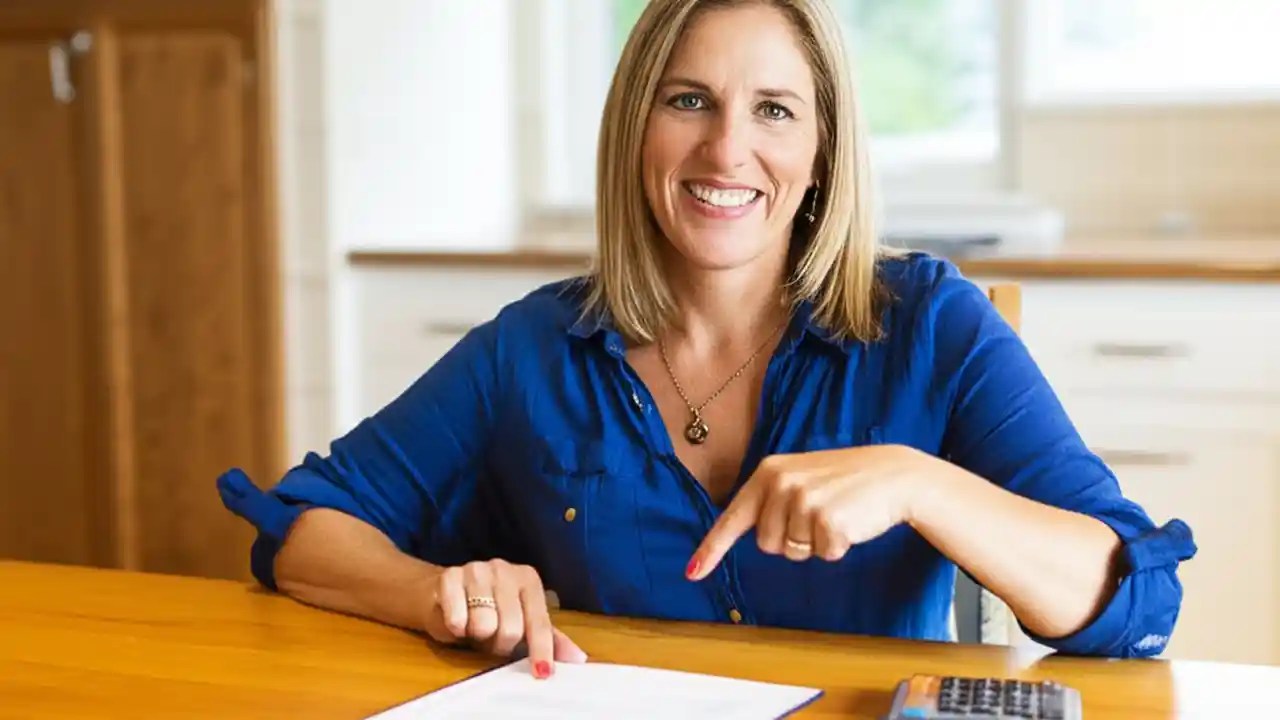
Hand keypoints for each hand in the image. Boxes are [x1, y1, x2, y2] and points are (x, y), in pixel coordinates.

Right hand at [422, 559, 587, 677]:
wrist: (441, 592)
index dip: (541, 650)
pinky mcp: (449, 577)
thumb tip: (578, 658)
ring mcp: (477, 570)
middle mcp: (504, 569)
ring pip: (484, 625)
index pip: (539, 622)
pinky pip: (458, 618)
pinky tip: (458, 620)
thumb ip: (548, 638)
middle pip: (511, 628)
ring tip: (475, 625)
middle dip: (500, 643)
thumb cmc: (487, 609)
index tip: (542, 672)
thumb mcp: (521, 622)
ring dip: (478, 634)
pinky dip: (458, 628)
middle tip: (493, 636)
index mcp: (528, 579)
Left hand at [687, 445, 929, 579]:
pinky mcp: (828, 520)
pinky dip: (837, 548)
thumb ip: (771, 499)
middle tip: (818, 514)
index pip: (733, 518)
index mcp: (768, 472)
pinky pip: (823, 556)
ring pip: (793, 553)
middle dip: (791, 540)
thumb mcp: (799, 478)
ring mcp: (804, 501)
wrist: (891, 474)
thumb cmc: (842, 481)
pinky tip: (850, 523)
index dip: (712, 550)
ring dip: (815, 543)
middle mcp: (781, 484)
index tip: (693, 573)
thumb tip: (749, 534)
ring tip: (835, 515)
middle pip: (767, 544)